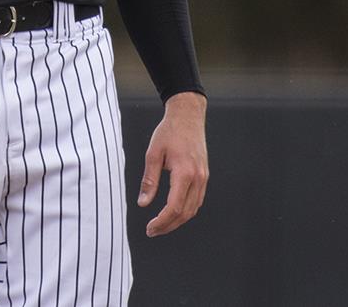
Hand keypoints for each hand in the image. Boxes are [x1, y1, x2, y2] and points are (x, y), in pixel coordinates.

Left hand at [138, 91, 208, 236]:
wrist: (188, 116)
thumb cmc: (169, 132)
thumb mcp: (153, 154)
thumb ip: (149, 180)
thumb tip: (143, 203)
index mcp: (185, 173)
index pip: (174, 207)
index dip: (161, 222)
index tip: (149, 228)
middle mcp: (198, 178)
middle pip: (185, 213)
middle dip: (168, 226)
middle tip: (152, 231)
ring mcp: (203, 177)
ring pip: (193, 209)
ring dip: (177, 221)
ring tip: (161, 225)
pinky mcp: (204, 175)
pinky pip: (197, 200)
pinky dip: (186, 210)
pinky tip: (173, 212)